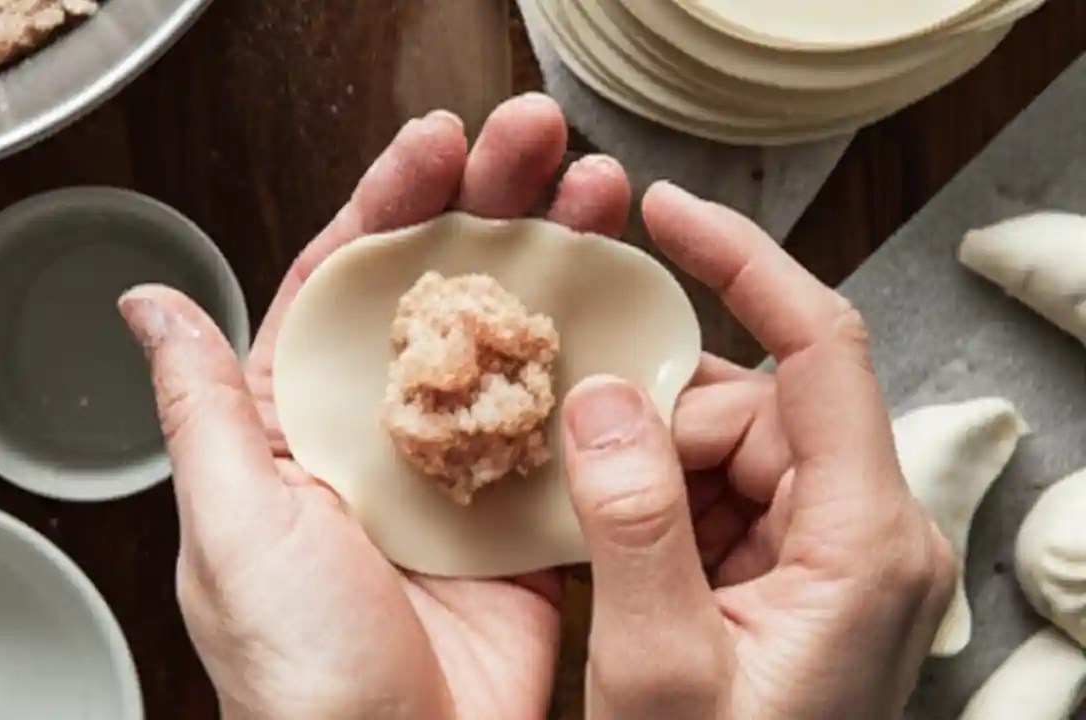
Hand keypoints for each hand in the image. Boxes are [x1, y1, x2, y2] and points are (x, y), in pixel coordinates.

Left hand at [118, 94, 632, 718]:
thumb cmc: (296, 671)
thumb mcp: (232, 525)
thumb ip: (205, 408)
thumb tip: (149, 305)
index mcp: (302, 425)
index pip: (343, 285)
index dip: (388, 206)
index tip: (435, 146)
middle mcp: (385, 436)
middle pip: (441, 293)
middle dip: (489, 206)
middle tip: (540, 142)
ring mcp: (463, 471)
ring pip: (512, 341)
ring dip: (557, 264)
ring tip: (599, 197)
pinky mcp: (529, 516)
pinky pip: (570, 426)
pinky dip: (602, 368)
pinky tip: (630, 309)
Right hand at [561, 183, 957, 718]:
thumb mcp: (658, 670)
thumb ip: (633, 525)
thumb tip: (604, 397)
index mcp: (862, 542)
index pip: (818, 349)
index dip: (740, 262)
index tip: (662, 212)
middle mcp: (863, 534)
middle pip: (751, 407)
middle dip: (655, 431)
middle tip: (580, 487)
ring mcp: (827, 557)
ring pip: (725, 451)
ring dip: (648, 478)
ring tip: (597, 547)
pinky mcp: (792, 578)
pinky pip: (718, 500)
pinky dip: (658, 510)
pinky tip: (619, 562)